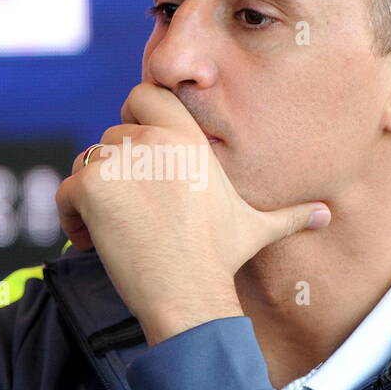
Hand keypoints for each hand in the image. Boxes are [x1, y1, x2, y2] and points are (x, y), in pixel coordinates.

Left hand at [56, 82, 330, 345]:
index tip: (141, 159)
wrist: (189, 294)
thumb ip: (288, 215)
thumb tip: (325, 216)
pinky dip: (70, 216)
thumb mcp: (257, 228)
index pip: (145, 95)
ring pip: (87, 162)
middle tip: (133, 211)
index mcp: (188, 137)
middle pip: (113, 136)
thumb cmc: (220, 261)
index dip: (136, 120)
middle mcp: (154, 138)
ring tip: (114, 230)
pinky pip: (65, 192)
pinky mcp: (92, 185)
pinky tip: (94, 241)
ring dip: (93, 194)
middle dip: (116, 171)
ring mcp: (121, 160)